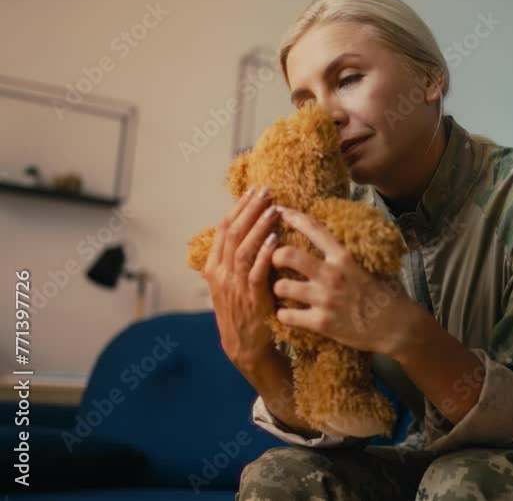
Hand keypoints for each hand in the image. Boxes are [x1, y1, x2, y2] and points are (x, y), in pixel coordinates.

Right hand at [202, 186, 280, 371]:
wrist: (244, 345)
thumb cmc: (243, 309)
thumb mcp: (232, 282)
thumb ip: (237, 259)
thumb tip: (251, 229)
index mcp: (214, 267)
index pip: (224, 229)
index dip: (239, 208)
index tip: (254, 191)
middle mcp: (221, 274)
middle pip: (232, 233)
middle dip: (250, 209)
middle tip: (266, 191)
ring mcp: (234, 286)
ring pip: (243, 248)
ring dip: (259, 226)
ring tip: (273, 209)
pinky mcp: (251, 298)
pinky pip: (256, 272)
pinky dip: (264, 254)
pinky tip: (275, 239)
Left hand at [271, 206, 416, 357]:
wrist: (398, 328)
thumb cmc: (388, 295)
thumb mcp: (371, 266)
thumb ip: (349, 255)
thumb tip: (334, 239)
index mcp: (344, 257)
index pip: (314, 229)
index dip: (293, 217)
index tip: (280, 211)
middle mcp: (332, 275)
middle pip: (286, 256)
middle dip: (275, 256)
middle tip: (276, 261)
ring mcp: (325, 300)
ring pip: (281, 286)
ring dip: (278, 288)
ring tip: (283, 290)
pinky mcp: (321, 323)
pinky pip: (286, 315)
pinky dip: (284, 314)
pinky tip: (289, 313)